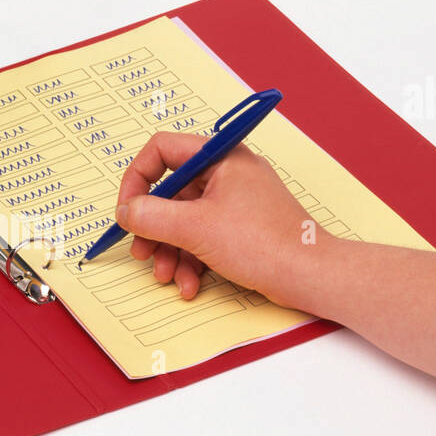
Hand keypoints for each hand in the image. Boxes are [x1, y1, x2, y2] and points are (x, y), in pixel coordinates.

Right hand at [115, 131, 325, 305]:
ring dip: (169, 251)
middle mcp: (227, 174)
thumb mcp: (195, 228)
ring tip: (167, 276)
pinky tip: (190, 285)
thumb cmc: (265, 243)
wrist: (309, 276)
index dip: (138, 179)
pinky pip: (202, 238)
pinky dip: (191, 261)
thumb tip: (125, 211)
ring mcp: (234, 202)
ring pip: (183, 220)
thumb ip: (151, 216)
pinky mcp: (239, 229)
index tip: (127, 210)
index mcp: (221, 157)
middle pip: (170, 192)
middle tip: (141, 251)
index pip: (162, 150)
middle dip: (152, 227)